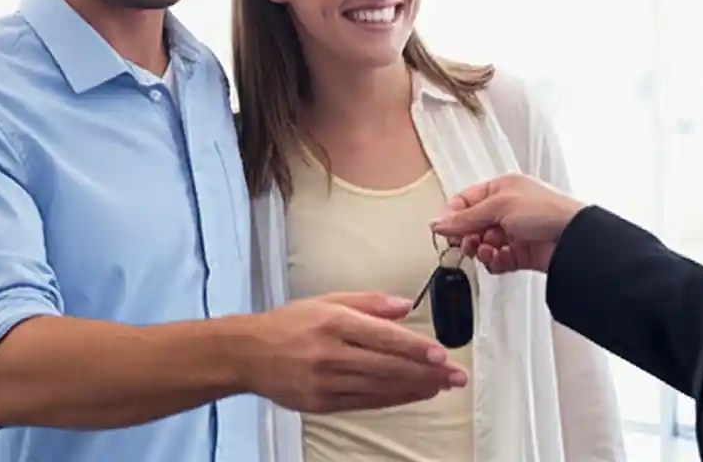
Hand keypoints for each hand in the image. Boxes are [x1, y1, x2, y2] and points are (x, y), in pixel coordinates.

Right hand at [242, 292, 467, 412]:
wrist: (247, 354)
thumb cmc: (289, 323)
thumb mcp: (327, 300)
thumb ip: (368, 302)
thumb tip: (405, 307)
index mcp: (333, 322)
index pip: (383, 337)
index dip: (415, 348)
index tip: (441, 355)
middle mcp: (330, 353)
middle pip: (388, 366)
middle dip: (427, 373)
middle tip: (456, 376)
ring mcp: (325, 382)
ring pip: (381, 388)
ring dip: (416, 388)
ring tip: (441, 386)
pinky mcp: (322, 403)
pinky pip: (366, 402)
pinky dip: (393, 399)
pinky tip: (413, 395)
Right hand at [430, 173, 584, 273]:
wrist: (572, 239)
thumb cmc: (545, 211)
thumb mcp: (499, 206)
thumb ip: (465, 218)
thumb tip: (437, 223)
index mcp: (501, 189)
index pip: (465, 201)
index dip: (453, 215)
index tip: (444, 229)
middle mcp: (506, 209)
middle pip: (471, 225)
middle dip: (466, 235)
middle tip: (466, 241)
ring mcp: (512, 233)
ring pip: (482, 245)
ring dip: (479, 249)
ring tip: (484, 250)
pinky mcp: (519, 254)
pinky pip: (496, 260)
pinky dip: (493, 261)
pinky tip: (497, 258)